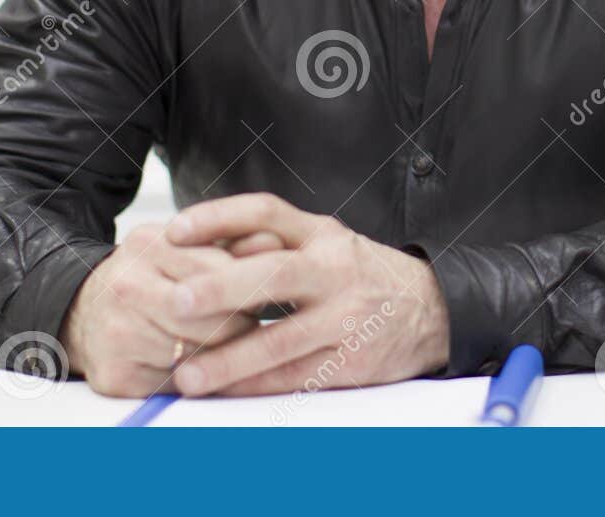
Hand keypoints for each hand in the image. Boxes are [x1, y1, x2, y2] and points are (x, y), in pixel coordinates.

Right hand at [60, 221, 283, 396]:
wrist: (83, 309)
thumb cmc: (150, 276)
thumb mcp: (186, 246)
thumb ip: (233, 243)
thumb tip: (273, 241)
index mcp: (149, 243)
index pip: (219, 272)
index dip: (249, 288)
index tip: (263, 296)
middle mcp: (128, 286)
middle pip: (213, 321)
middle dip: (239, 327)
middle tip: (248, 326)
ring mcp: (117, 332)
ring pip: (198, 357)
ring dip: (219, 357)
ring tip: (222, 345)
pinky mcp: (114, 374)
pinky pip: (176, 385)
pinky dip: (193, 379)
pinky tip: (193, 365)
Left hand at [162, 193, 450, 395]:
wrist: (430, 310)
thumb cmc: (358, 274)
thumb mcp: (324, 242)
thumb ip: (272, 243)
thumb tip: (205, 249)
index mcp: (321, 234)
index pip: (265, 213)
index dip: (218, 218)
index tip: (174, 231)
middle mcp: (334, 270)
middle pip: (272, 275)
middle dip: (222, 289)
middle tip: (178, 301)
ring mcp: (345, 318)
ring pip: (280, 340)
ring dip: (229, 360)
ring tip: (187, 373)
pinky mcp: (352, 362)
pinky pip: (295, 376)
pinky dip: (255, 386)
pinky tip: (224, 390)